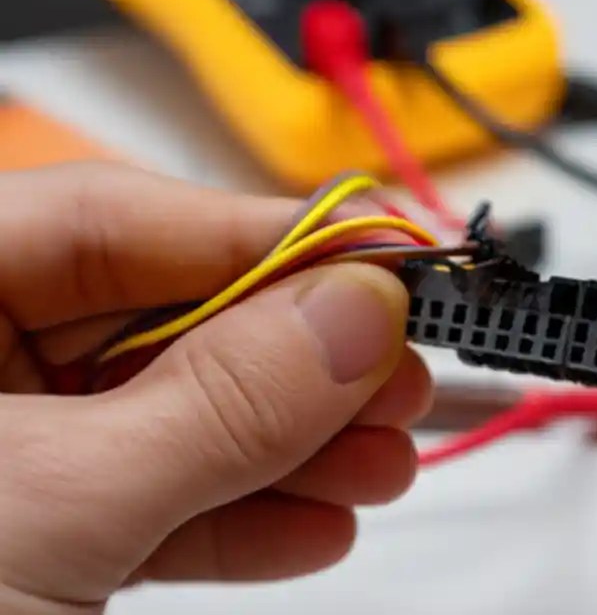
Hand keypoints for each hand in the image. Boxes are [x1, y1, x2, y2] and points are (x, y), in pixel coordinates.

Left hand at [0, 164, 430, 612]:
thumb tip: (354, 311)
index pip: (106, 221)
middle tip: (393, 380)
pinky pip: (142, 502)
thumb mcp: (53, 510)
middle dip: (288, 363)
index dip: (261, 238)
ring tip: (378, 466)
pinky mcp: (18, 541)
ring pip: (160, 418)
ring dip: (285, 448)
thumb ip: (220, 403)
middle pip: (150, 320)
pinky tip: (314, 526)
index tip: (379, 269)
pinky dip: (235, 517)